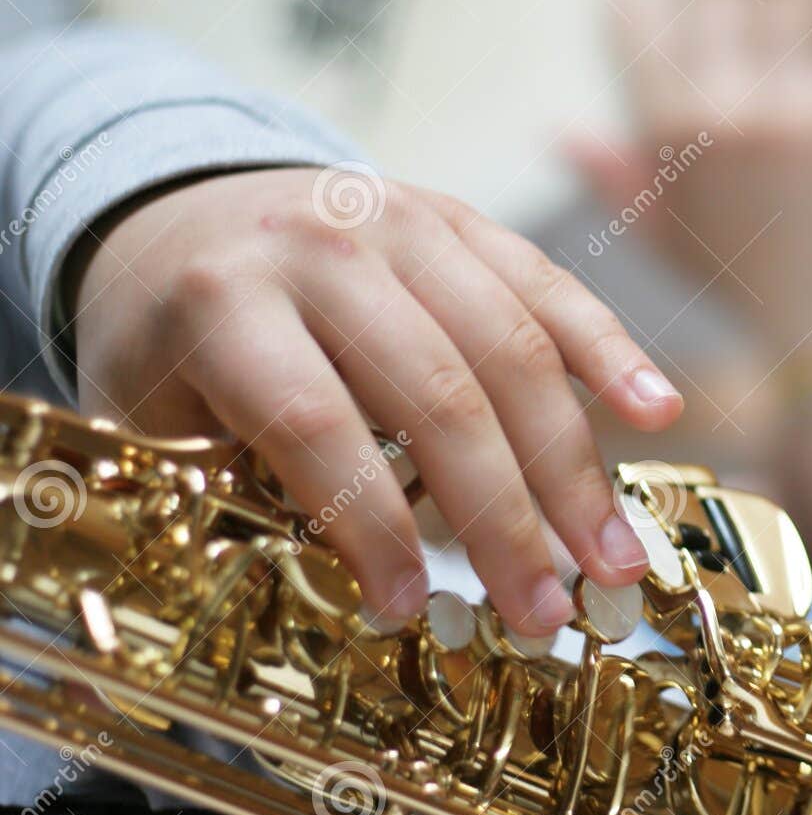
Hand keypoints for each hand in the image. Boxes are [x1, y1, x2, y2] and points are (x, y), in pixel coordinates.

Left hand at [71, 167, 682, 633]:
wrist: (184, 205)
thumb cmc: (173, 337)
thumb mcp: (153, 413)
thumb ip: (232, 484)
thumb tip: (354, 588)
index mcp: (224, 301)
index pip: (315, 422)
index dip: (370, 523)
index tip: (410, 605)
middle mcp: (323, 246)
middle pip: (437, 391)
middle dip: (504, 515)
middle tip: (548, 609)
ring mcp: (404, 220)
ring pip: (511, 346)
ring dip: (573, 464)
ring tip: (611, 555)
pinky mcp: (462, 218)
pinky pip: (549, 284)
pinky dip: (609, 350)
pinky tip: (656, 411)